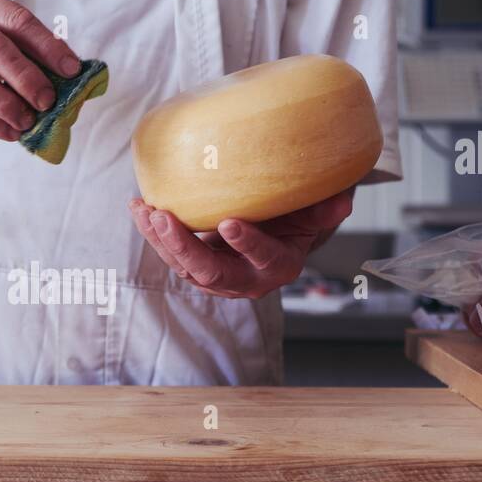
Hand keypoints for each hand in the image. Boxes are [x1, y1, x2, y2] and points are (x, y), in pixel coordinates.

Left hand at [128, 190, 354, 298]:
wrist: (278, 234)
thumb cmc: (297, 219)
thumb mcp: (314, 215)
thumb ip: (324, 209)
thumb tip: (342, 202)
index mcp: (278, 266)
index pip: (262, 258)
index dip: (247, 243)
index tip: (229, 223)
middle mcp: (245, 279)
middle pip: (210, 272)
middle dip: (184, 246)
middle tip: (165, 218)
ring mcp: (217, 278)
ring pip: (183, 266)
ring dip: (160, 239)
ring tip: (144, 209)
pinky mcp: (195, 268)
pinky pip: (171, 254)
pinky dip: (153, 232)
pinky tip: (139, 207)